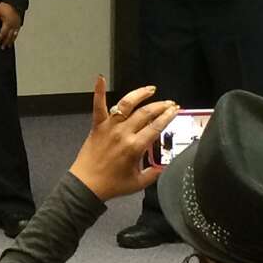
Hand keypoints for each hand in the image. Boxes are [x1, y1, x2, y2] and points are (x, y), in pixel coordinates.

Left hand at [0, 1, 21, 48]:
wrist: (15, 1)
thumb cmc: (6, 6)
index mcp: (7, 24)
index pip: (3, 33)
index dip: (0, 38)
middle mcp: (13, 26)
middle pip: (9, 36)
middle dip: (6, 42)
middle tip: (3, 48)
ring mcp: (17, 24)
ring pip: (14, 35)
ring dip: (11, 41)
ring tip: (9, 45)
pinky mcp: (19, 22)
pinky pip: (18, 31)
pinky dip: (15, 35)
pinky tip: (14, 37)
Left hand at [67, 76, 177, 202]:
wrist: (87, 184)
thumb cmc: (113, 184)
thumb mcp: (139, 182)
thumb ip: (155, 172)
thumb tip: (165, 164)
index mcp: (135, 147)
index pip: (156, 126)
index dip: (168, 116)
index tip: (176, 110)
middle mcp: (123, 133)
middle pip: (145, 113)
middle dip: (161, 106)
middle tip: (170, 103)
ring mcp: (109, 127)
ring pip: (126, 105)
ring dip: (140, 94)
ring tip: (151, 89)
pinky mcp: (97, 125)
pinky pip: (98, 106)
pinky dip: (99, 91)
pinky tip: (100, 78)